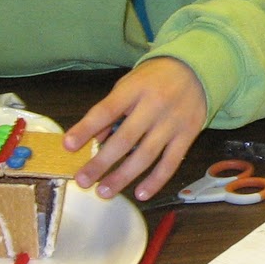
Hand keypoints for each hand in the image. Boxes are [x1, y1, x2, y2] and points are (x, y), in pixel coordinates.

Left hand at [64, 57, 207, 202]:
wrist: (196, 69)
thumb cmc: (155, 78)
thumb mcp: (130, 83)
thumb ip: (112, 108)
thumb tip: (94, 139)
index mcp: (135, 89)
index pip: (107, 110)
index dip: (86, 128)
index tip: (68, 146)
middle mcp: (155, 105)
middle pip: (125, 139)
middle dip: (101, 162)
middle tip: (82, 180)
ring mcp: (173, 122)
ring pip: (146, 155)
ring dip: (123, 176)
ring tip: (103, 192)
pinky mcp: (188, 135)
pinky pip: (170, 162)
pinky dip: (156, 180)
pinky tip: (140, 194)